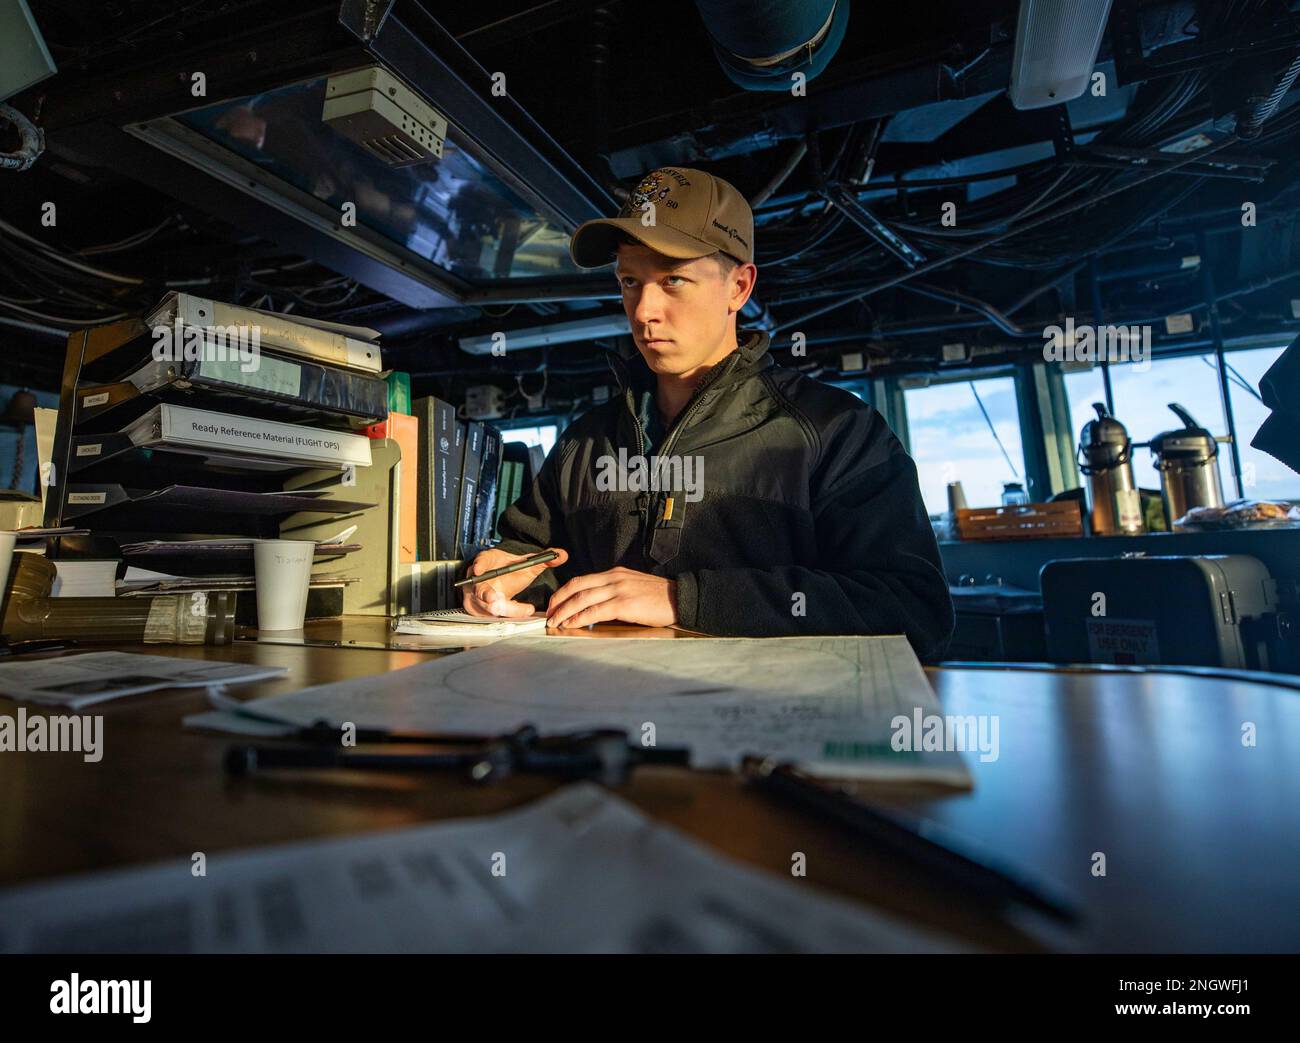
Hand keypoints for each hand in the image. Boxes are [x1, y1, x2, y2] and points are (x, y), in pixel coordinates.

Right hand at [461, 546, 568, 617]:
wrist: (497, 584)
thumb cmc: (508, 572)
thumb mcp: (525, 564)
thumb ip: (543, 560)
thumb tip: (562, 555)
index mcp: (488, 563)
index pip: (480, 562)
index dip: (479, 565)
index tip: (478, 570)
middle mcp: (480, 580)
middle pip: (481, 590)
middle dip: (487, 596)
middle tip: (496, 600)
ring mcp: (479, 597)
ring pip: (487, 606)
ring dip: (503, 609)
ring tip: (524, 610)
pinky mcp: (483, 610)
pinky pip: (494, 615)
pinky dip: (508, 615)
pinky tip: (523, 613)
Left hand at [546, 567, 677, 629]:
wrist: (681, 598)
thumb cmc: (660, 598)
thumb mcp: (633, 587)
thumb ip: (615, 592)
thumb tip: (596, 607)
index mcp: (615, 573)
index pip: (582, 580)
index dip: (564, 592)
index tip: (554, 603)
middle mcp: (614, 578)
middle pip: (577, 587)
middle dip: (559, 601)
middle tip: (549, 614)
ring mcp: (619, 589)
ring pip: (582, 598)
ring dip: (564, 611)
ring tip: (555, 622)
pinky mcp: (625, 604)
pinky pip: (595, 611)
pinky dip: (579, 618)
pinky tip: (571, 624)